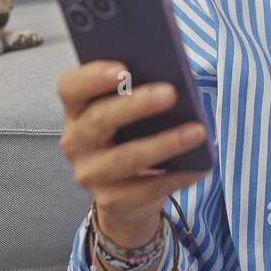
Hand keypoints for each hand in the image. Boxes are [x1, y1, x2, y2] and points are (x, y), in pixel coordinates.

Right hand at [58, 61, 208, 247]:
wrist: (126, 193)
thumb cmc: (131, 135)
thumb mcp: (129, 111)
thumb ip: (140, 89)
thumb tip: (173, 76)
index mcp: (76, 109)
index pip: (71, 87)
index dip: (93, 76)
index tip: (123, 69)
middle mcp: (76, 141)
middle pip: (99, 120)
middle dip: (137, 104)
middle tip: (171, 93)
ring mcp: (91, 174)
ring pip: (126, 158)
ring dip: (165, 143)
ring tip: (197, 131)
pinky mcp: (112, 201)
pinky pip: (147, 188)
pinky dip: (177, 176)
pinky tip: (199, 166)